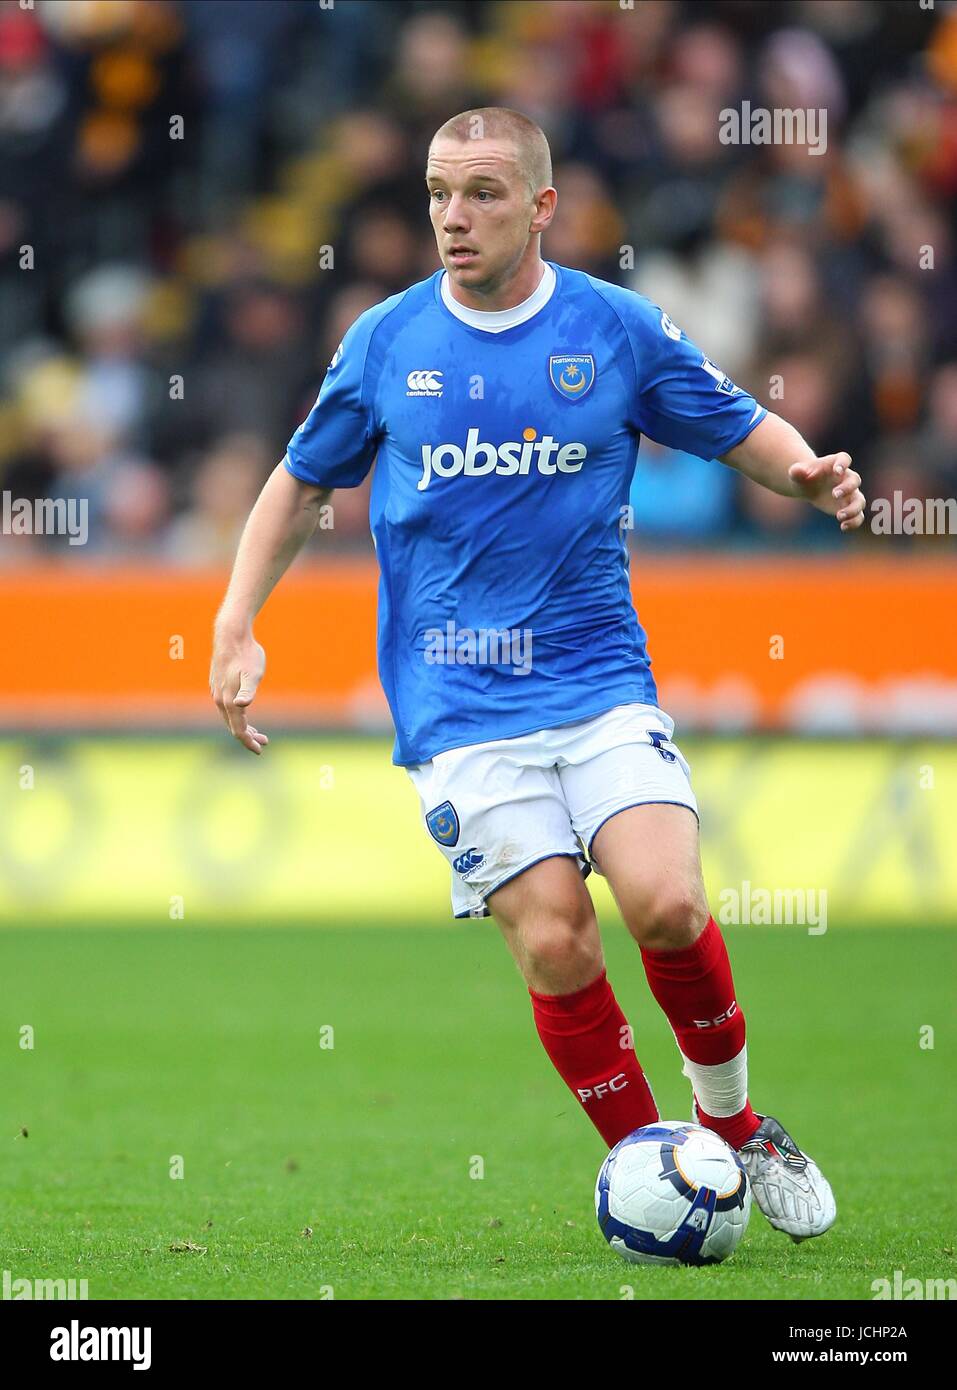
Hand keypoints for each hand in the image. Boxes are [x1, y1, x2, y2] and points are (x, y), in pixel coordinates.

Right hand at [210, 625, 267, 754]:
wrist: (231, 635)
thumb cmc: (246, 654)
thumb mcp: (253, 674)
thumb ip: (248, 691)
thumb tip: (241, 705)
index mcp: (228, 701)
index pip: (238, 730)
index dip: (248, 742)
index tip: (261, 749)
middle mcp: (220, 699)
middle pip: (233, 726)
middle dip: (248, 737)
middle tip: (264, 741)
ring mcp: (217, 691)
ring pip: (229, 716)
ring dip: (242, 726)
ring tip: (257, 732)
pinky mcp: (217, 684)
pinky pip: (225, 707)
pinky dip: (236, 715)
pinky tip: (243, 711)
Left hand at [788, 452, 865, 531]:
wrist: (809, 487)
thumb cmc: (805, 476)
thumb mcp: (797, 473)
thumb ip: (797, 471)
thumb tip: (797, 471)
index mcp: (836, 463)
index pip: (844, 459)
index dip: (843, 464)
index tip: (838, 470)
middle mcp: (847, 477)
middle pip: (855, 480)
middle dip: (847, 488)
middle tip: (834, 494)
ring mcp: (851, 493)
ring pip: (860, 501)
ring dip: (853, 509)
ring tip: (839, 516)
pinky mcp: (849, 507)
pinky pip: (858, 516)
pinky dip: (854, 522)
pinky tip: (843, 527)